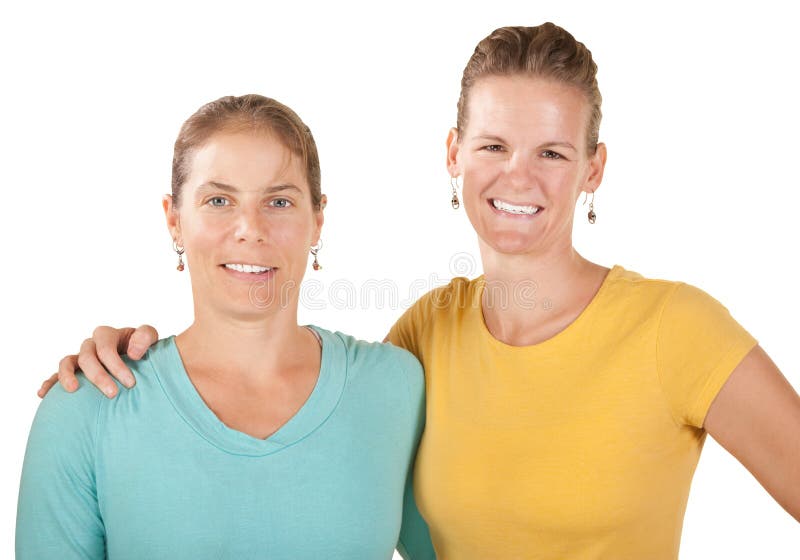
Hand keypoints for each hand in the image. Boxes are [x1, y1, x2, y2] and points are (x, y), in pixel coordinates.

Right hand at [37, 325, 158, 398]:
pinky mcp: (74, 371)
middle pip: (87, 357)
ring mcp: (80, 358)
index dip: (116, 364)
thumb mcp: (149, 338)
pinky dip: (49, 382)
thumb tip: (132, 352)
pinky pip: (56, 374)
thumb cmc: (143, 348)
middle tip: (113, 394)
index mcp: (108, 335)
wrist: (138, 358)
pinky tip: (43, 393)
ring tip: (73, 390)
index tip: (131, 383)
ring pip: (66, 362)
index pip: (106, 347)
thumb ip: (145, 337)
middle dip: (98, 376)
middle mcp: (91, 345)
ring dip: (66, 376)